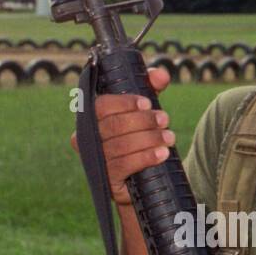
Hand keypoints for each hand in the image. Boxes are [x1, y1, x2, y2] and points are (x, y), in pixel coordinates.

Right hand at [70, 65, 174, 206]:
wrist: (142, 177)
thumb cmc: (138, 135)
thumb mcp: (144, 110)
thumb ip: (151, 88)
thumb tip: (161, 75)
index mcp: (90, 118)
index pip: (101, 106)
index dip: (124, 103)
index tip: (147, 103)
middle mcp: (85, 139)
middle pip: (114, 125)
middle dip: (143, 121)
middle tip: (165, 120)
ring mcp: (95, 161)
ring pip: (121, 145)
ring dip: (149, 139)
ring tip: (169, 137)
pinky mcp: (106, 179)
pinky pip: (124, 165)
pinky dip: (146, 157)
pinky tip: (162, 153)